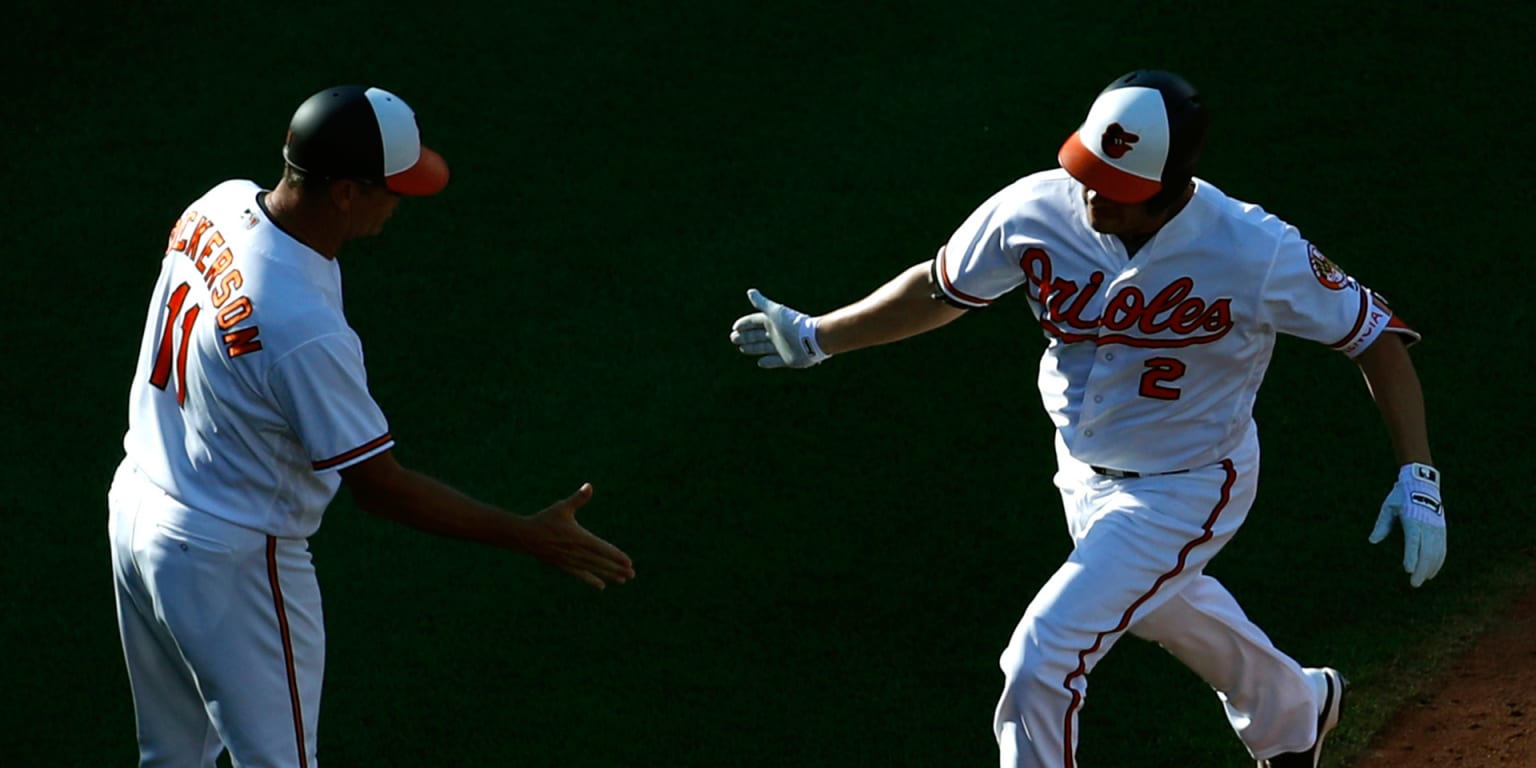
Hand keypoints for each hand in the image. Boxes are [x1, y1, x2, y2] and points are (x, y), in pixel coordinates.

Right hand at [521, 484, 633, 588]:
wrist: (525, 536)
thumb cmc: (545, 519)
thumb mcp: (562, 507)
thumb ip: (578, 499)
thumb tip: (589, 486)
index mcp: (579, 538)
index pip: (602, 549)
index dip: (616, 556)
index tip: (629, 562)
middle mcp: (576, 552)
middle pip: (601, 562)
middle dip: (617, 568)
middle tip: (632, 573)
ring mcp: (570, 561)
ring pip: (593, 570)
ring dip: (608, 574)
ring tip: (623, 580)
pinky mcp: (563, 566)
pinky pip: (580, 575)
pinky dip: (591, 580)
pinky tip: (601, 586)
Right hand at [729, 288, 828, 368]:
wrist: (811, 339)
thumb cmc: (792, 324)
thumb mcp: (774, 312)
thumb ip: (761, 303)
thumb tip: (750, 291)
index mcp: (773, 322)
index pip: (755, 321)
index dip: (744, 324)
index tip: (734, 327)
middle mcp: (776, 334)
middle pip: (757, 335)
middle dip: (745, 336)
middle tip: (733, 338)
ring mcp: (782, 347)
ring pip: (763, 347)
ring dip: (752, 348)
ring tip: (741, 348)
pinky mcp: (787, 359)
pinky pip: (775, 361)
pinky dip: (767, 362)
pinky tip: (759, 362)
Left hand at [1368, 463, 1446, 586]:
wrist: (1422, 484)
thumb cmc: (1401, 496)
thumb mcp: (1388, 507)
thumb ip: (1382, 525)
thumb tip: (1372, 540)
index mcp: (1413, 520)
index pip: (1413, 542)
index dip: (1411, 556)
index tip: (1408, 570)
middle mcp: (1427, 526)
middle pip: (1427, 551)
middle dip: (1421, 569)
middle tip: (1414, 584)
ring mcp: (1436, 529)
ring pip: (1436, 552)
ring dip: (1430, 568)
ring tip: (1421, 581)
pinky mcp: (1442, 530)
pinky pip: (1442, 549)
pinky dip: (1438, 562)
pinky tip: (1432, 572)